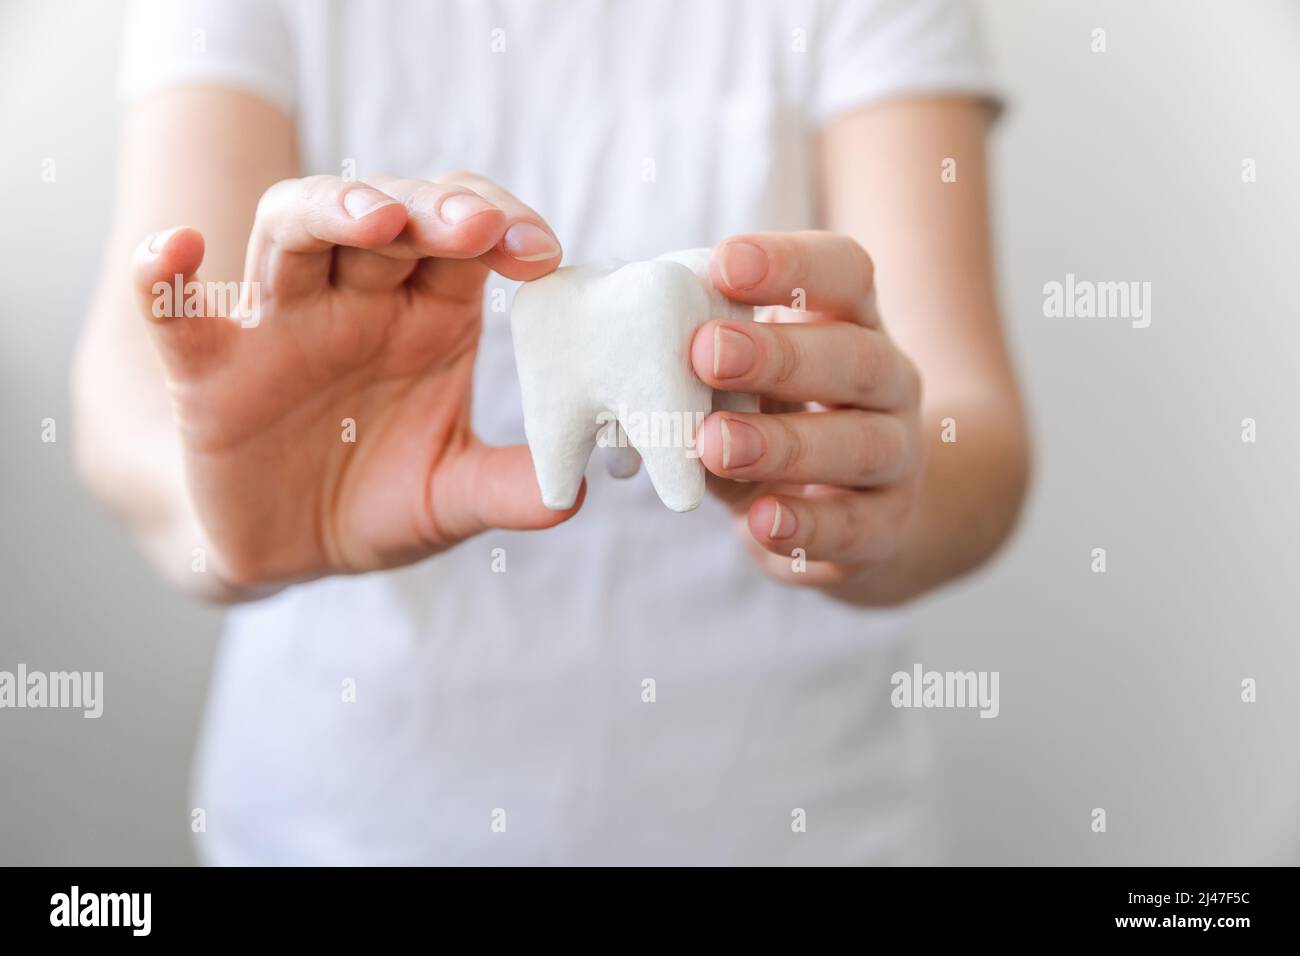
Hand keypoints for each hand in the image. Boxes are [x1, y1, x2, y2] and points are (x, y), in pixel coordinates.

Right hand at [132, 172, 575, 590]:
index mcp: (428, 316)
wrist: (295, 551)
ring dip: (332, 209)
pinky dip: (164, 278)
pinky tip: (177, 250)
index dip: (502, 226)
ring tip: (377, 217)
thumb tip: (572, 493)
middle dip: (430, 208)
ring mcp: (279, 325)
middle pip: (385, 217)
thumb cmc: (382, 501)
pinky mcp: (208, 370)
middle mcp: (356, 302)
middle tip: (478, 225)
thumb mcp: (452, 499)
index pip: (465, 238)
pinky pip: (174, 310)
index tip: (544, 253)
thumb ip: (508, 488)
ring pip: (294, 230)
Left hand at [690, 231, 924, 586]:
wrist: (857, 507)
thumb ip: (711, 356)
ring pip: (860, 444)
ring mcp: (897, 456)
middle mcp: (889, 382)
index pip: (845, 273)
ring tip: (713, 445)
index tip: (723, 263)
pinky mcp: (886, 526)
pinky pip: (853, 527)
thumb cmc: (780, 417)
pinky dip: (806, 525)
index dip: (791, 263)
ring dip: (783, 443)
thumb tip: (636, 341)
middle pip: (854, 357)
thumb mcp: (748, 377)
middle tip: (705, 353)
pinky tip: (760, 522)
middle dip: (778, 354)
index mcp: (854, 323)